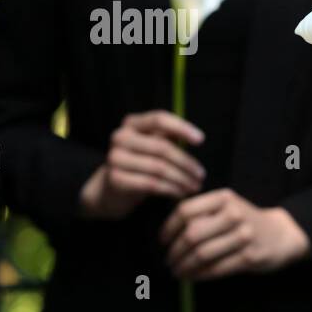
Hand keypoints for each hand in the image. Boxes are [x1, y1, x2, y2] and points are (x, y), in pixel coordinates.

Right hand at [78, 111, 205, 219]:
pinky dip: (170, 189)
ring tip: (194, 186)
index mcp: (131, 123)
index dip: (182, 128)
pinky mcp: (116, 179)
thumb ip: (168, 138)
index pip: (159, 119)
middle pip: (162, 147)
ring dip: (181, 179)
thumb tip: (196, 138)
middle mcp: (120, 137)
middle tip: (201, 175)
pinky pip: (150, 184)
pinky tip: (180, 193)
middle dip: (186, 162)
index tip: (201, 140)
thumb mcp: (151, 146)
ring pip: (158, 168)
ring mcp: (115, 158)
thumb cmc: (138, 164)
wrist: (110, 190)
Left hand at [159, 188, 309, 279]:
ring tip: (177, 271)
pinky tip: (192, 277)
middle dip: (175, 251)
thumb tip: (167, 232)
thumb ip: (202, 212)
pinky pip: (216, 268)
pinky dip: (199, 275)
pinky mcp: (250, 256)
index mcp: (223, 198)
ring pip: (202, 254)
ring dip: (185, 266)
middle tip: (168, 261)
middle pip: (192, 234)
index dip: (169, 228)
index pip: (186, 210)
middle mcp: (233, 213)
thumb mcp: (226, 206)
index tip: (162, 241)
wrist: (282, 234)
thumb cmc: (245, 220)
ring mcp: (243, 235)